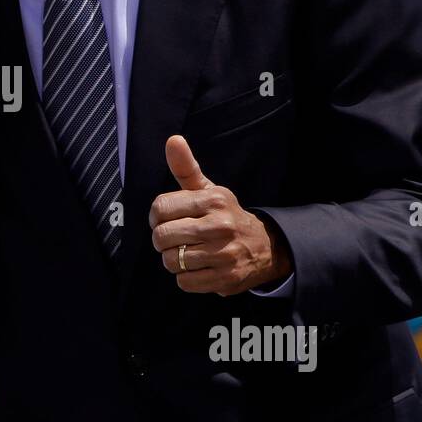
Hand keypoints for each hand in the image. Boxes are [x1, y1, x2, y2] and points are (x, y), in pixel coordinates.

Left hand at [149, 136, 292, 296]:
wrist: (266, 246)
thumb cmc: (225, 216)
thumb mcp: (209, 190)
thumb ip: (186, 168)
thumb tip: (172, 140)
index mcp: (213, 200)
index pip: (160, 208)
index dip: (156, 216)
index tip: (165, 219)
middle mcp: (219, 226)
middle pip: (162, 237)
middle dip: (162, 240)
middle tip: (174, 239)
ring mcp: (223, 254)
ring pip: (171, 261)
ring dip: (174, 260)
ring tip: (189, 252)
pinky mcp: (225, 279)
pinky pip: (184, 282)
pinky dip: (186, 277)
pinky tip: (199, 267)